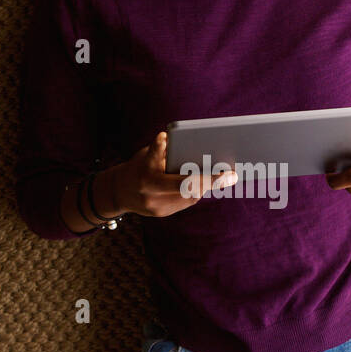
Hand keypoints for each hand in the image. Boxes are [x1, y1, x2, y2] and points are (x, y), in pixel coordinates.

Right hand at [117, 130, 237, 217]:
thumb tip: (199, 151)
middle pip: (182, 184)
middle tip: (231, 175)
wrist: (119, 192)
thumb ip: (166, 152)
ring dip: (208, 185)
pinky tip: (208, 184)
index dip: (159, 147)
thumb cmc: (140, 166)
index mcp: (143, 167)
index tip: (168, 138)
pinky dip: (197, 191)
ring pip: (189, 196)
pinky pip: (185, 202)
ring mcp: (154, 204)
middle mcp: (147, 187)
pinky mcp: (160, 213)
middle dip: (209, 179)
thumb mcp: (147, 154)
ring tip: (226, 176)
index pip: (153, 155)